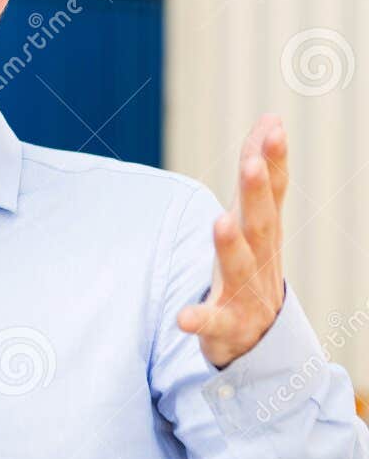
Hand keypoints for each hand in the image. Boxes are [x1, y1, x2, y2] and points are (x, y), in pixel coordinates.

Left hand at [177, 114, 288, 367]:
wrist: (259, 340)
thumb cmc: (253, 267)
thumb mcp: (256, 219)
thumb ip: (260, 172)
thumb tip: (271, 118)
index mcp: (265, 232)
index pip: (273, 191)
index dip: (274, 159)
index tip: (274, 126)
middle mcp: (261, 259)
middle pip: (260, 222)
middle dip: (257, 193)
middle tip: (252, 164)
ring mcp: (247, 294)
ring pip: (241, 267)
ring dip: (231, 245)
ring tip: (220, 222)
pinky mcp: (227, 326)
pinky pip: (213, 322)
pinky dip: (200, 318)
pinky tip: (184, 316)